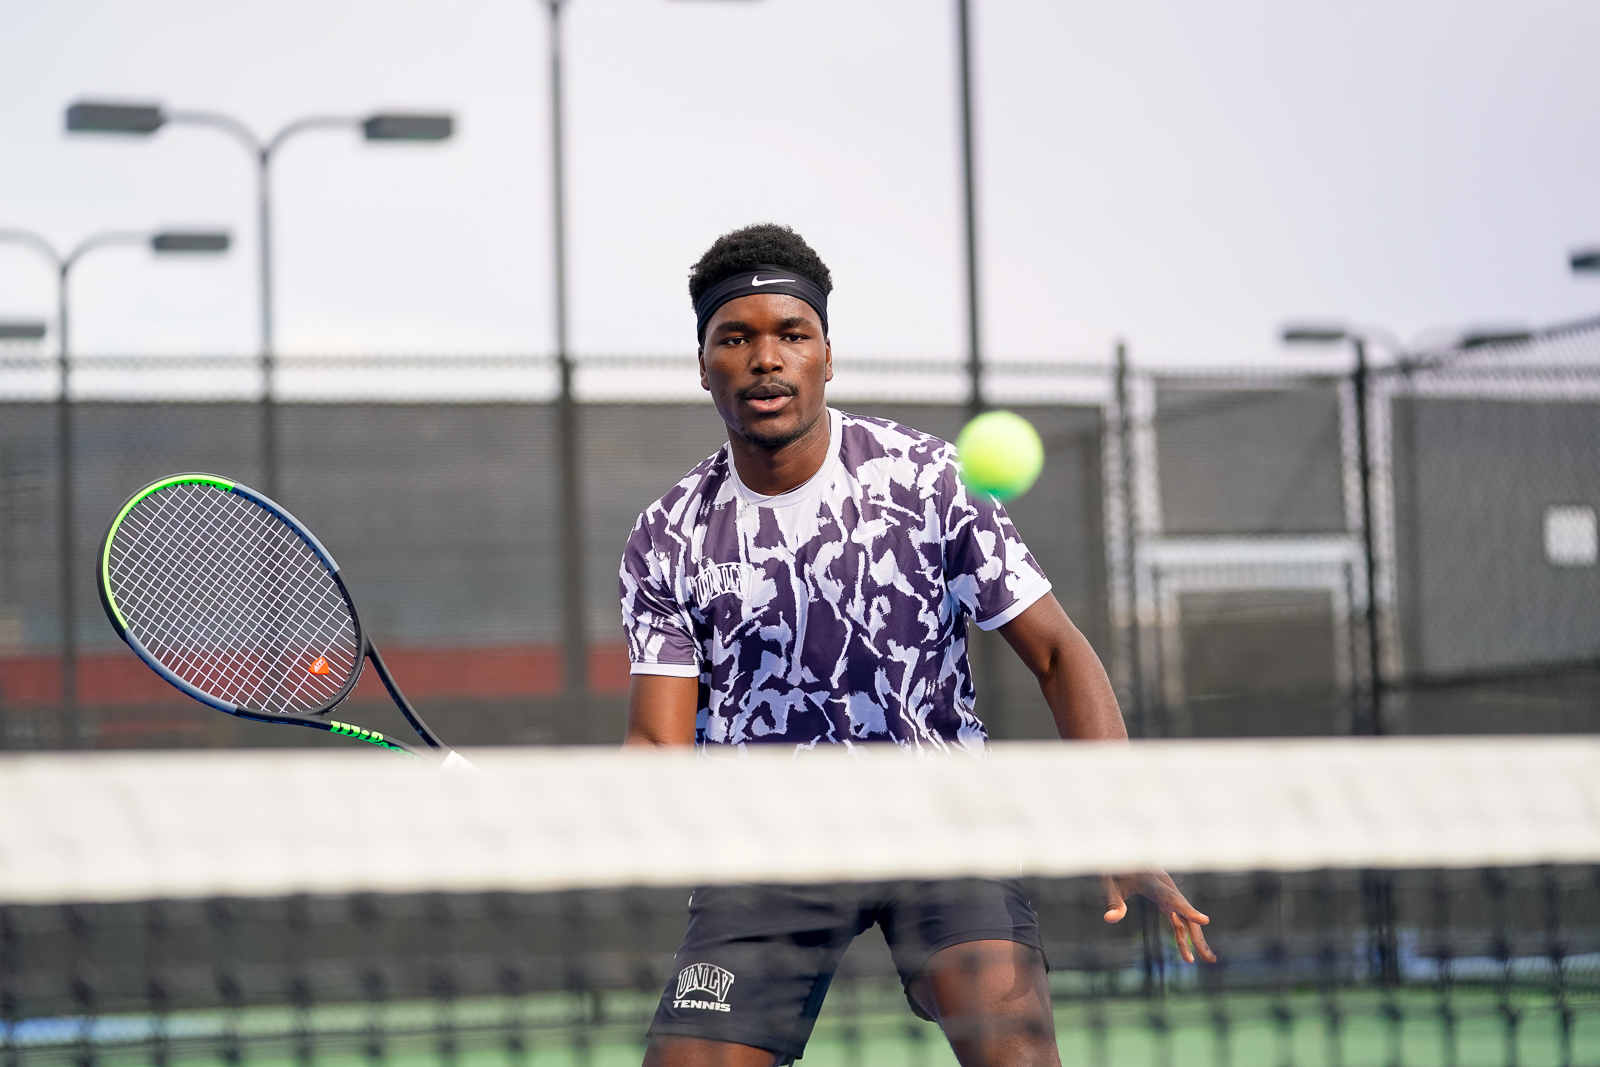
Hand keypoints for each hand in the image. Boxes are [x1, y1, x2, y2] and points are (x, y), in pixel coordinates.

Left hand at [1100, 871, 1215, 963]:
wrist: (1116, 855)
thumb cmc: (1111, 870)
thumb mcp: (1107, 885)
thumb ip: (1112, 902)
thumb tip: (1110, 919)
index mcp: (1151, 880)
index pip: (1172, 898)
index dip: (1188, 910)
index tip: (1205, 920)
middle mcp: (1164, 886)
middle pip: (1185, 912)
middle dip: (1197, 936)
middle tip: (1209, 959)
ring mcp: (1167, 891)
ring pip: (1184, 917)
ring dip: (1194, 939)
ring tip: (1206, 960)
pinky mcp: (1164, 897)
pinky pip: (1177, 916)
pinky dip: (1183, 932)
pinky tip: (1186, 948)